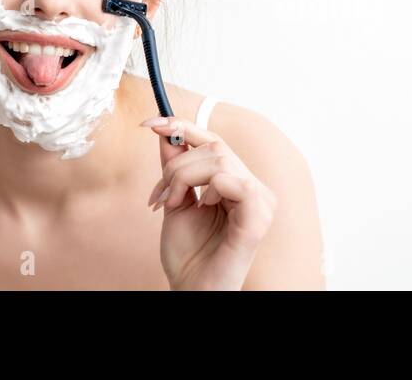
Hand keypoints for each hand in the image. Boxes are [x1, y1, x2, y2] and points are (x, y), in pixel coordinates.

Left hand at [142, 116, 276, 289]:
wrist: (191, 288)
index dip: (184, 127)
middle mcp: (253, 189)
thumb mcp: (175, 201)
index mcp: (237, 183)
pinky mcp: (259, 218)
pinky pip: (237, 182)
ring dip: (184, 177)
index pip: (215, 142)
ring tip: (172, 204)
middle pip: (215, 148)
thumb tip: (166, 133)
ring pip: (220, 161)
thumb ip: (175, 169)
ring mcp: (260, 202)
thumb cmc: (188, 254)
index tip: (150, 123)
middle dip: (176, 166)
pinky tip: (202, 206)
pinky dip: (211, 188)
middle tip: (160, 195)